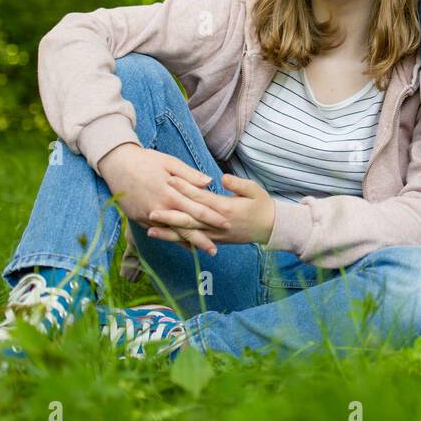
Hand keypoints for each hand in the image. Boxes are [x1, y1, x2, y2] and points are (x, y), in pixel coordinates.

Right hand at [97, 144, 230, 254]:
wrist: (117, 164)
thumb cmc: (146, 160)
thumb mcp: (170, 163)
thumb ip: (190, 175)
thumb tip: (210, 183)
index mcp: (170, 193)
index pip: (196, 209)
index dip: (212, 218)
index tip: (226, 224)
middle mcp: (159, 208)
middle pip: (184, 228)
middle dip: (201, 240)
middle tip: (215, 250)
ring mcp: (147, 215)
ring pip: (170, 233)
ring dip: (186, 243)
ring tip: (201, 252)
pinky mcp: (138, 219)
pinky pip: (158, 232)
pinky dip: (170, 238)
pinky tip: (180, 244)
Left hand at [145, 173, 274, 251]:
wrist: (270, 228)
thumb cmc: (262, 205)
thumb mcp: (254, 190)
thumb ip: (238, 184)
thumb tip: (222, 178)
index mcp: (225, 208)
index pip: (200, 198)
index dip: (184, 188)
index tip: (169, 179)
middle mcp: (217, 223)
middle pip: (189, 219)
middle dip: (169, 216)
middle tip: (151, 211)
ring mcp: (215, 234)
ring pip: (188, 234)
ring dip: (169, 233)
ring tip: (150, 231)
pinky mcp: (215, 240)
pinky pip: (194, 242)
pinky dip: (179, 242)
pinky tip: (167, 241)